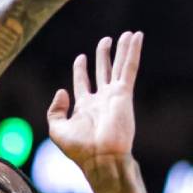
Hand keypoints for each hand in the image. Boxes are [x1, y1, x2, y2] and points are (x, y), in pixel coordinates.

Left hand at [47, 31, 141, 168]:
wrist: (100, 157)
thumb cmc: (79, 149)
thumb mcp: (57, 129)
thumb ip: (55, 110)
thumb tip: (61, 91)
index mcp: (85, 107)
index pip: (83, 82)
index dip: (81, 69)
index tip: (81, 58)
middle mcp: (101, 99)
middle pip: (103, 71)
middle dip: (104, 56)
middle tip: (106, 40)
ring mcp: (114, 95)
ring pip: (118, 67)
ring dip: (123, 50)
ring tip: (127, 34)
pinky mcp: (124, 93)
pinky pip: (129, 68)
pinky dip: (133, 52)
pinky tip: (136, 38)